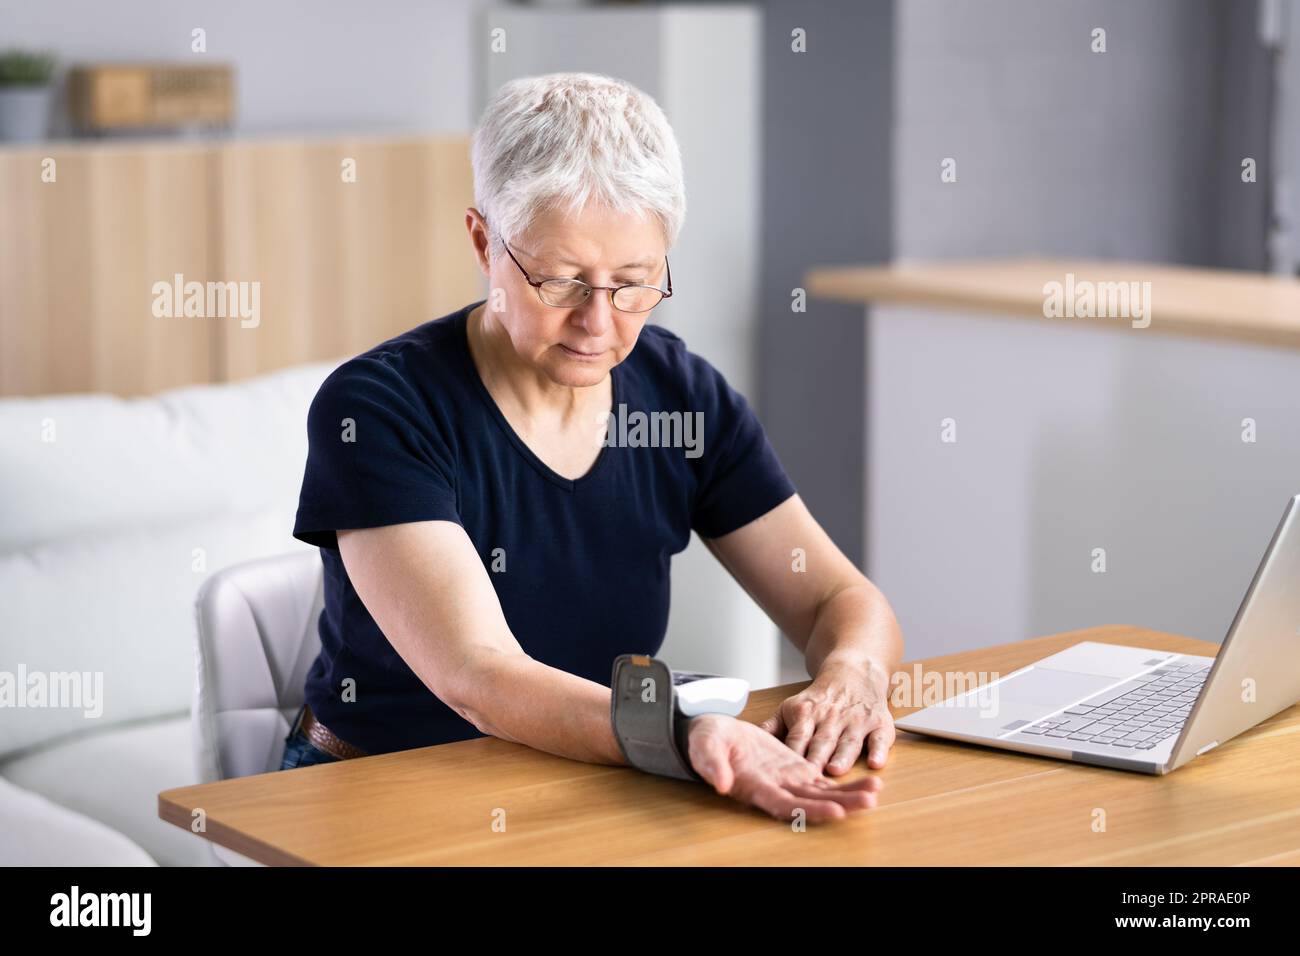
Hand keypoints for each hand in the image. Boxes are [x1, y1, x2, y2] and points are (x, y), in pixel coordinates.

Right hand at [684, 713, 882, 822]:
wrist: (714, 734)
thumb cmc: (707, 741)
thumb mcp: (704, 747)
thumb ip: (712, 764)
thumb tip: (720, 784)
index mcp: (755, 787)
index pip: (786, 804)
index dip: (810, 810)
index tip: (834, 811)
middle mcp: (776, 790)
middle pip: (812, 802)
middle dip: (841, 804)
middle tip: (868, 803)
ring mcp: (788, 781)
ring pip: (823, 793)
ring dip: (849, 795)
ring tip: (875, 792)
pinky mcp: (796, 770)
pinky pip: (824, 780)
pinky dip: (845, 783)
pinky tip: (867, 782)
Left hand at [759, 660, 895, 774]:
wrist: (853, 673)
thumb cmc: (819, 699)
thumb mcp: (791, 707)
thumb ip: (772, 726)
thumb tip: (749, 741)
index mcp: (806, 713)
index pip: (797, 737)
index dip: (793, 753)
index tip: (785, 770)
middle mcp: (831, 717)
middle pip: (822, 741)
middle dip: (816, 758)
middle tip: (810, 775)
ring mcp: (856, 720)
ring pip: (849, 741)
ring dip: (843, 756)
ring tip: (836, 770)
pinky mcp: (879, 724)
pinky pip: (881, 739)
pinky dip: (880, 750)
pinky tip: (876, 763)